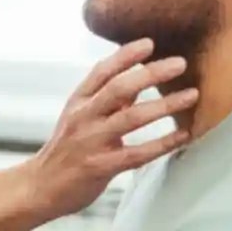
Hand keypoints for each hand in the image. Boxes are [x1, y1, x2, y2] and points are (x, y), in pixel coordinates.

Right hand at [24, 38, 196, 218]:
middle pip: (119, 88)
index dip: (125, 55)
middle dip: (151, 73)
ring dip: (164, 105)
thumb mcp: (79, 118)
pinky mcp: (101, 166)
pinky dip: (163, 143)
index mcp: (78, 102)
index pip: (101, 71)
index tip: (149, 43)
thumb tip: (138, 81)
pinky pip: (138, 153)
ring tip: (191, 95)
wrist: (40, 187)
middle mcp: (84, 117)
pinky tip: (183, 135)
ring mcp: (92, 142)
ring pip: (132, 117)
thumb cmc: (65, 151)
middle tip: (179, 63)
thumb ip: (108, 101)